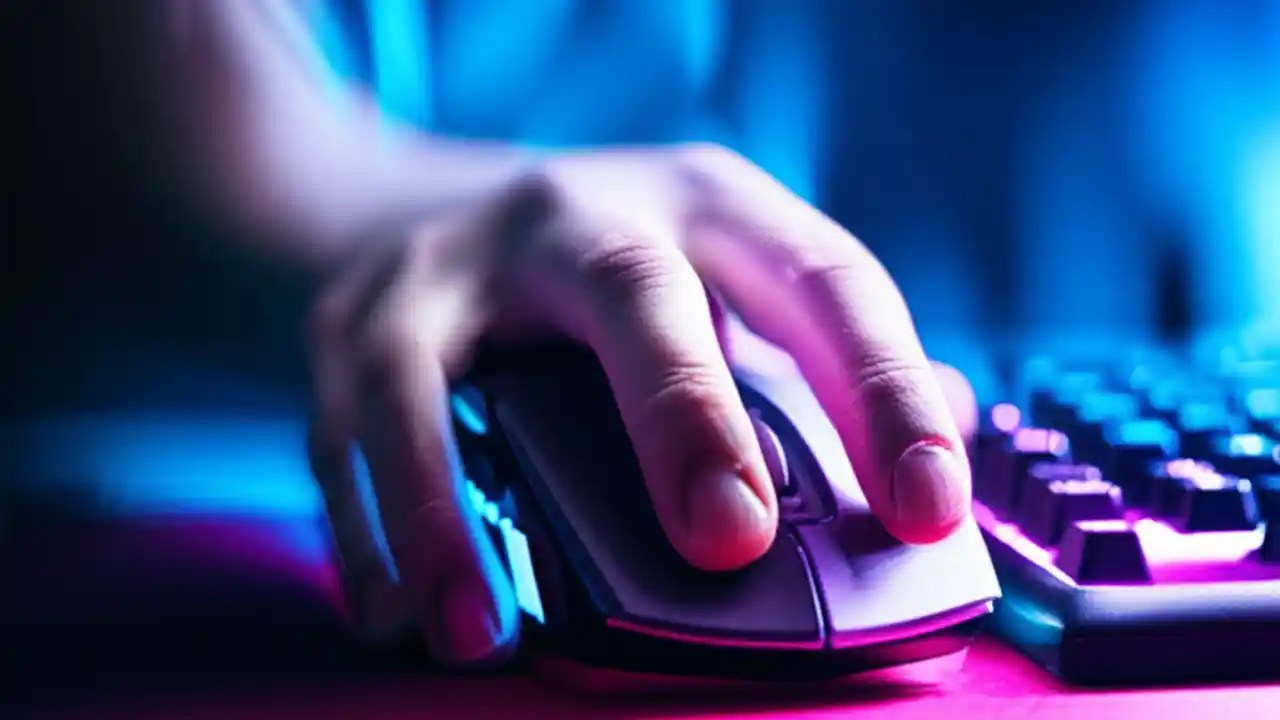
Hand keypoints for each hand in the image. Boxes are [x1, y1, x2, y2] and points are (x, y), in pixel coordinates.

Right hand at [304, 144, 977, 665]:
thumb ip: (817, 360)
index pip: (824, 281)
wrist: (413, 204)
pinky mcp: (352, 321)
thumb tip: (953, 427)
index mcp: (703, 208)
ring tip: (483, 638)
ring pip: (431, 374)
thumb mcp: (717, 279)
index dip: (886, 393)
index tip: (927, 511)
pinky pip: (346, 431)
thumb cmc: (602, 279)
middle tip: (727, 543)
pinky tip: (403, 617)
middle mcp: (576, 218)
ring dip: (450, 513)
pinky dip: (372, 532)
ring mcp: (449, 266)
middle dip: (686, 418)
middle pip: (639, 297)